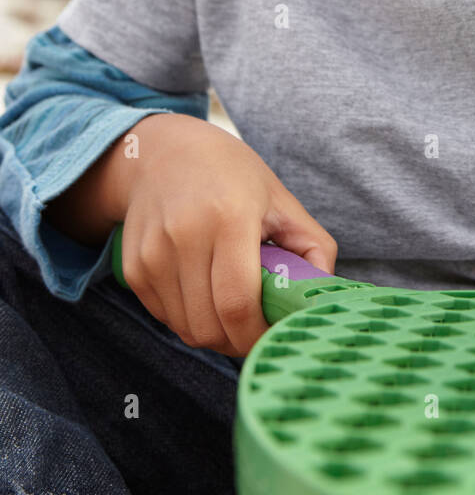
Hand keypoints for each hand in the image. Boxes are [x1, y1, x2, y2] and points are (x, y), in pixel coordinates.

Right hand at [118, 114, 337, 356]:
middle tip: (257, 329)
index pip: (238, 304)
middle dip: (239, 342)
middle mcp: (185, 236)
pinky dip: (190, 319)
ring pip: (187, 329)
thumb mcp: (282, 200)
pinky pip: (166, 317)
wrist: (164, 153)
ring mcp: (153, 254)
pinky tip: (205, 293)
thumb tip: (321, 299)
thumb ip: (314, 249)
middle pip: (210, 326)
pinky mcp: (133, 267)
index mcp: (229, 218)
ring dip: (215, 334)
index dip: (257, 335)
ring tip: (233, 311)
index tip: (274, 336)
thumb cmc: (232, 176)